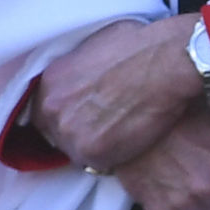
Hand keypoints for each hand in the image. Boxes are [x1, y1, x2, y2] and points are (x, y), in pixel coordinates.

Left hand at [31, 15, 208, 173]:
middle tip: (105, 127)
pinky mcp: (93, 153)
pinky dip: (114, 158)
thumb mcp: (95, 44)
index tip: (82, 116)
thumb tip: (86, 73)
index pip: (44, 110)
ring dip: (95, 147)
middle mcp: (52, 109)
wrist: (165, 64)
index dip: (64, 115)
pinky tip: (131, 143)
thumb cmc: (140, 46)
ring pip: (76, 151)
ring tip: (121, 136)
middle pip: (55, 134)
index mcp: (50, 81)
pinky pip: (99, 165)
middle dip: (77, 132)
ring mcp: (70, 133)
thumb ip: (79, 67)